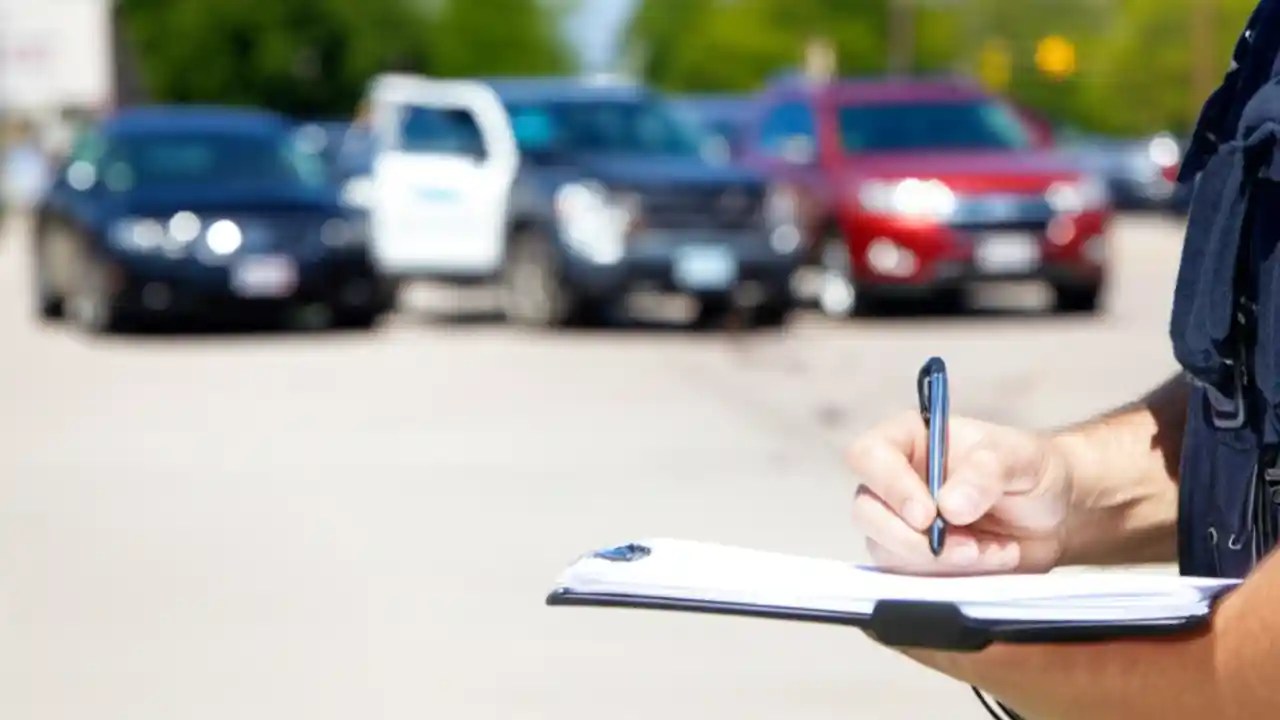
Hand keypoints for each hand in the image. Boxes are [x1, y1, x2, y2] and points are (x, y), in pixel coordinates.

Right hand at [848, 412, 1071, 574]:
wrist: (1055, 515)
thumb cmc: (1031, 469)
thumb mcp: (1019, 457)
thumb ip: (985, 472)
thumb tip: (948, 506)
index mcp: (908, 440)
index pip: (868, 456)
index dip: (889, 486)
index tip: (928, 514)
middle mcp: (894, 481)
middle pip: (866, 511)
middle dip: (911, 538)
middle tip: (965, 548)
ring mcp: (899, 523)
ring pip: (885, 550)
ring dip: (939, 561)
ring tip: (989, 551)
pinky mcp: (913, 560)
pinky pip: (910, 577)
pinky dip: (950, 577)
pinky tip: (990, 559)